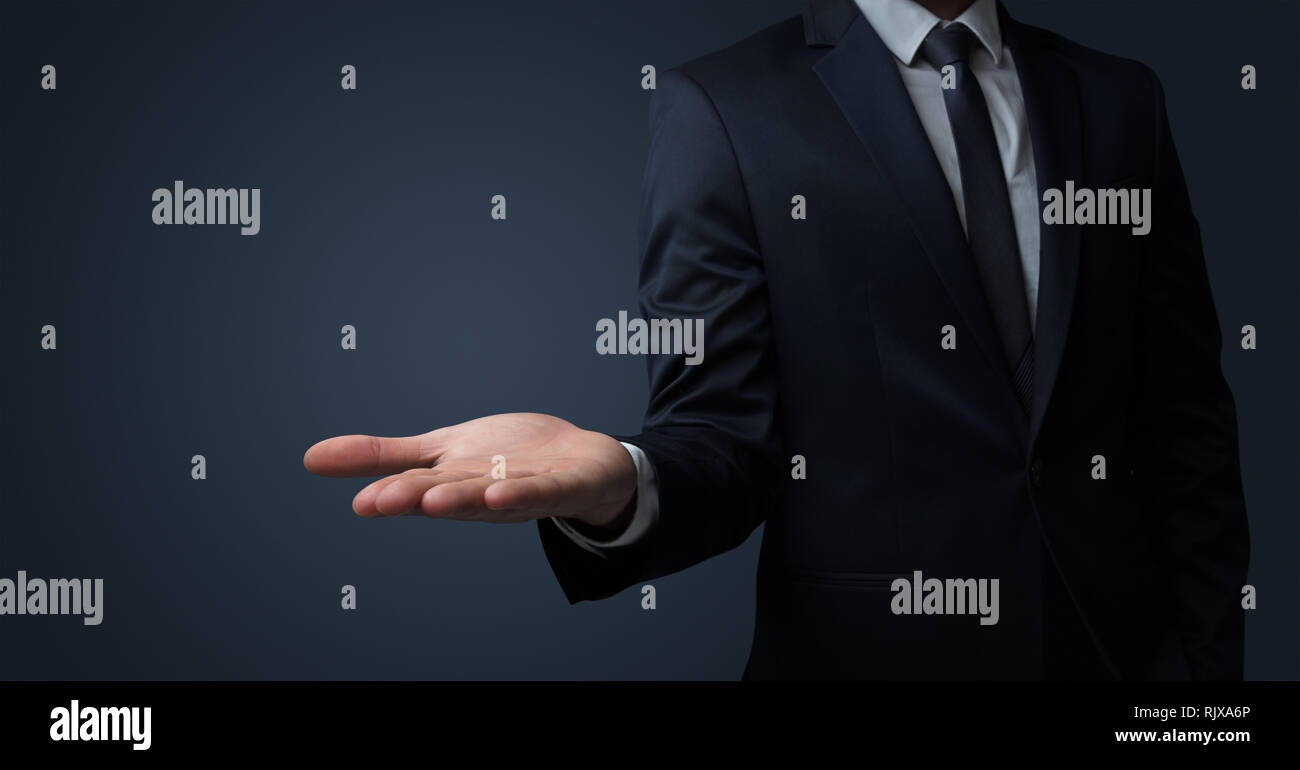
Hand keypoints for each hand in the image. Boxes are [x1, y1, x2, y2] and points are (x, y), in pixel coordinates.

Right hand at [303, 412, 636, 526]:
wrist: (580, 463)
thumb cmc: (506, 461)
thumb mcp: (440, 450)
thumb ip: (381, 457)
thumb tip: (309, 458)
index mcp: (451, 485)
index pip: (417, 488)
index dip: (391, 495)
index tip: (363, 502)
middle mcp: (484, 493)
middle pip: (448, 494)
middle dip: (418, 498)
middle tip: (385, 501)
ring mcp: (525, 491)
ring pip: (490, 496)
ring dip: (463, 499)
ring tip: (434, 502)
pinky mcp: (563, 485)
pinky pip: (542, 491)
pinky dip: (523, 492)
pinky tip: (501, 492)